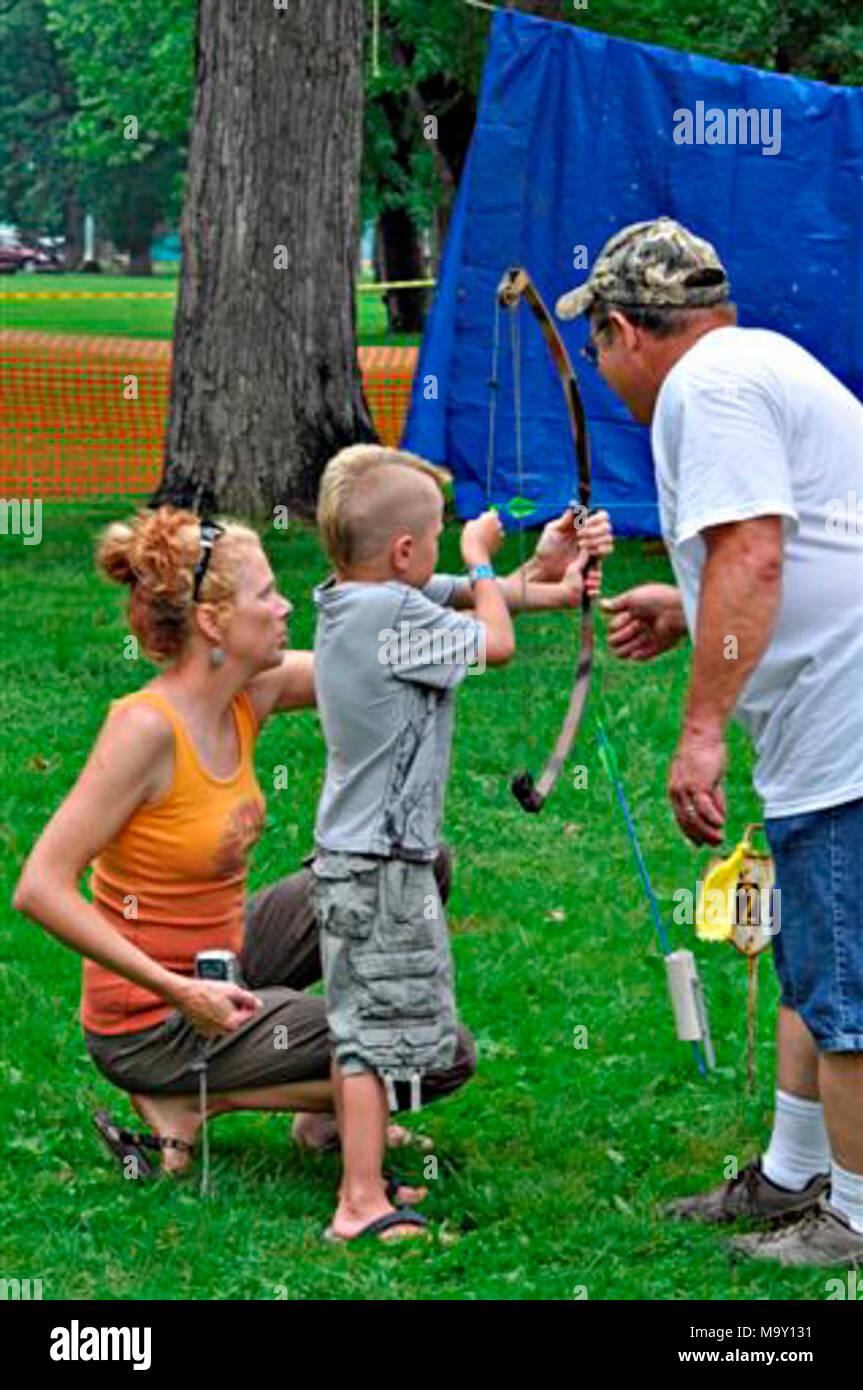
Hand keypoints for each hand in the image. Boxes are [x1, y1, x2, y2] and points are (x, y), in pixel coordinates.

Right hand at [172, 976, 261, 1038]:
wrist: (185, 994)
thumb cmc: (207, 990)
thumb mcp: (232, 990)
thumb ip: (248, 998)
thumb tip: (258, 1004)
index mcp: (232, 1023)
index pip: (249, 1015)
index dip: (250, 1005)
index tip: (246, 998)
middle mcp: (222, 1031)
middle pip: (238, 1021)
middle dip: (239, 1010)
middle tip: (232, 999)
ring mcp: (211, 1032)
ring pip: (226, 1024)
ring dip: (228, 1015)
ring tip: (220, 1001)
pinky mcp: (203, 1031)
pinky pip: (215, 1026)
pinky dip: (216, 1019)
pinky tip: (211, 1008)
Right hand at [461, 509, 504, 567]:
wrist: (476, 554)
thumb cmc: (471, 538)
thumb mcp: (469, 526)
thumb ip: (476, 521)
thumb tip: (477, 522)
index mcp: (491, 517)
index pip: (491, 512)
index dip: (486, 516)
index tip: (481, 518)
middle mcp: (498, 524)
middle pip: (495, 522)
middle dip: (490, 524)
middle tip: (482, 528)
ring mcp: (501, 534)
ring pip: (497, 531)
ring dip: (492, 532)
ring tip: (483, 538)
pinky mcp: (501, 543)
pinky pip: (497, 539)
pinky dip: (493, 540)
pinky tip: (486, 544)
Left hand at [528, 507, 611, 581]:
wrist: (546, 569)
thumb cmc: (547, 548)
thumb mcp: (553, 531)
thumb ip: (565, 520)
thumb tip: (575, 504)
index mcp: (582, 524)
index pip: (601, 516)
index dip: (596, 518)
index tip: (584, 524)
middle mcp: (591, 534)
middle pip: (607, 527)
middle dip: (594, 531)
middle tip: (579, 536)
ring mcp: (595, 547)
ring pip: (609, 539)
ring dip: (596, 541)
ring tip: (580, 546)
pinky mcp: (595, 560)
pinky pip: (607, 552)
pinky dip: (599, 551)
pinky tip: (586, 554)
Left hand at [560, 554, 602, 606]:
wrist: (564, 596)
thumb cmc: (567, 581)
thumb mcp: (574, 568)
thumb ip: (581, 558)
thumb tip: (585, 548)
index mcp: (585, 570)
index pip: (597, 565)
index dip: (595, 567)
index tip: (590, 569)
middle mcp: (589, 578)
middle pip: (599, 575)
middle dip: (594, 576)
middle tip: (587, 577)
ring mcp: (590, 587)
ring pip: (599, 584)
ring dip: (593, 584)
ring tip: (585, 585)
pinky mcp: (591, 595)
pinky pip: (597, 593)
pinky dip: (593, 593)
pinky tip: (588, 592)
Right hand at [601, 584, 686, 660]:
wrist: (677, 610)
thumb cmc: (655, 599)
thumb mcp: (632, 597)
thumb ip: (616, 603)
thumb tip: (601, 604)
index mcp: (632, 614)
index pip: (613, 626)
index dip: (616, 623)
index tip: (629, 616)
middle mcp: (639, 626)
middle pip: (614, 639)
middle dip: (618, 636)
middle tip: (634, 627)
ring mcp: (647, 638)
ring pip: (623, 651)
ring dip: (623, 647)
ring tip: (634, 638)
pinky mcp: (657, 648)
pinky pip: (640, 657)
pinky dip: (636, 656)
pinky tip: (636, 652)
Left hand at [668, 728, 725, 845]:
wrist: (701, 735)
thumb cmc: (704, 754)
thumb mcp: (706, 779)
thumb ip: (713, 799)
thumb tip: (721, 819)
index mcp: (675, 791)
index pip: (681, 818)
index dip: (691, 833)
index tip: (700, 843)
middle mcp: (677, 792)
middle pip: (687, 821)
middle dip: (701, 836)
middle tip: (715, 844)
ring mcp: (686, 789)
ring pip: (695, 818)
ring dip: (708, 831)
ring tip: (720, 839)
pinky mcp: (698, 784)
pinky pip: (705, 807)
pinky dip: (713, 818)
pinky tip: (721, 824)